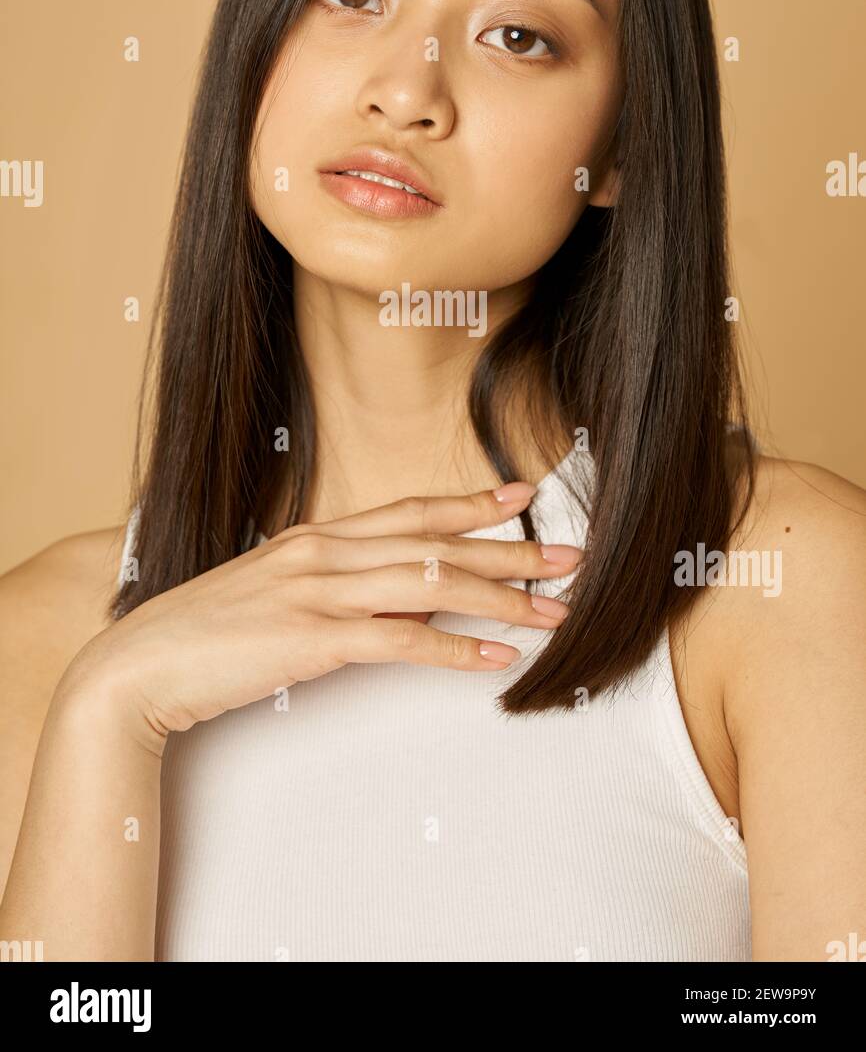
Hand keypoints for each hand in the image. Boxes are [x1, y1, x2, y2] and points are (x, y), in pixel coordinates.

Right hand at [64, 482, 582, 745]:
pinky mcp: (313, 639)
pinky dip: (456, 647)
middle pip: (436, 542)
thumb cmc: (205, 633)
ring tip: (554, 612)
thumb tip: (380, 591)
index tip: (522, 497)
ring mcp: (319, 591)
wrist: (141, 665)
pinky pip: (401, 638)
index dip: (471, 504)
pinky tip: (496, 658)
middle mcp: (324, 551)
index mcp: (316, 535)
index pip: (410, 510)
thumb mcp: (272, 591)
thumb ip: (326, 583)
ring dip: (501, 597)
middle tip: (571, 557)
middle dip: (510, 551)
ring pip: (431, 582)